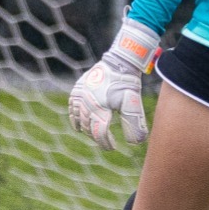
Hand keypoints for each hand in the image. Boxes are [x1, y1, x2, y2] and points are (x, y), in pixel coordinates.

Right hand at [67, 18, 160, 150]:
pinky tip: (79, 126)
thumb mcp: (133, 104)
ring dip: (86, 129)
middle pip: (89, 128)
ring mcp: (80, 96)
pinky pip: (72, 108)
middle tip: (107, 141)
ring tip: (95, 133)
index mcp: (100, 107)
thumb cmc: (127, 83)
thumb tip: (136, 143)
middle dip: (97, 137)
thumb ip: (134, 124)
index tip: (112, 148)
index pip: (99, 133)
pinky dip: (74, 118)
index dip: (105, 143)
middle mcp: (87, 103)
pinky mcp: (77, 89)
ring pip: (79, 120)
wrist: (119, 62)